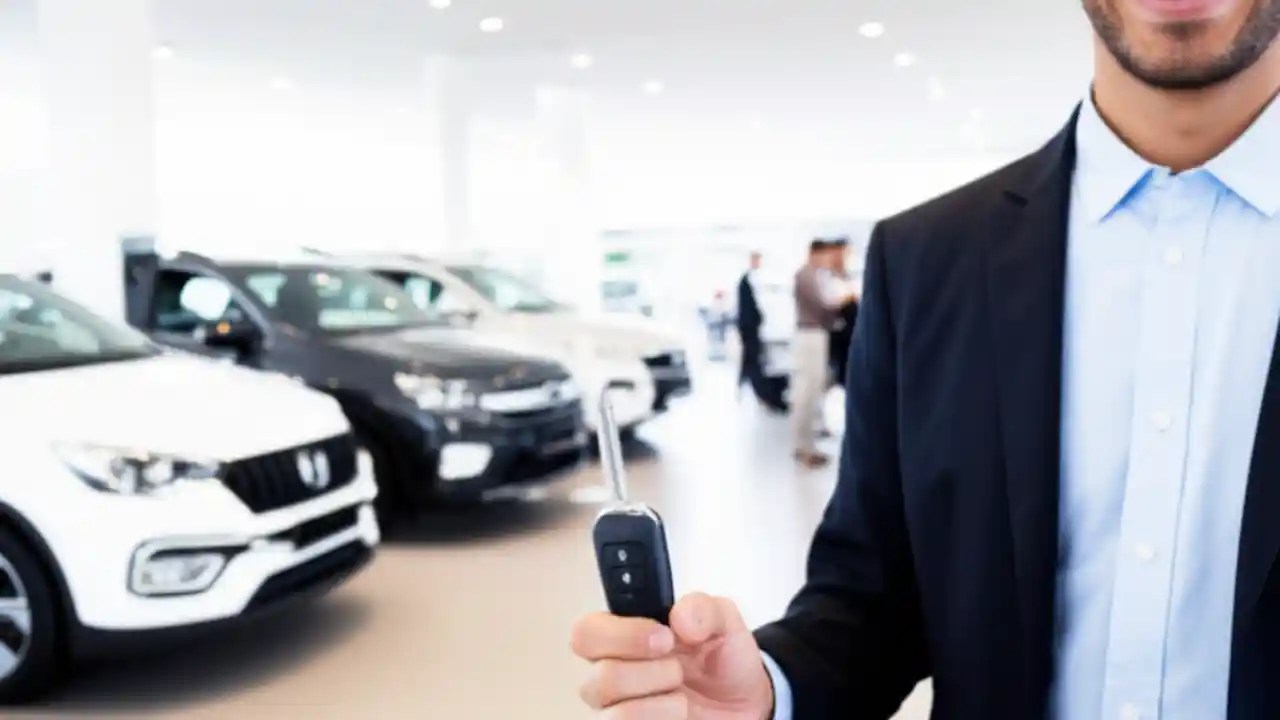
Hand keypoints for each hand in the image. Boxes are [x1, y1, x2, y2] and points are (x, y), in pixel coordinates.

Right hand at [572, 593, 773, 718]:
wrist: (744, 703)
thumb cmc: (723, 661)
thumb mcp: (723, 623)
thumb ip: (703, 608)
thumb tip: (681, 616)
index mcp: (626, 636)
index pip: (588, 631)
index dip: (622, 634)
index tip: (664, 637)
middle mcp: (615, 672)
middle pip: (597, 676)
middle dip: (647, 670)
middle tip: (677, 668)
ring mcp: (621, 708)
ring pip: (613, 712)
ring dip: (658, 701)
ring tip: (682, 695)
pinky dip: (662, 719)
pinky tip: (678, 713)